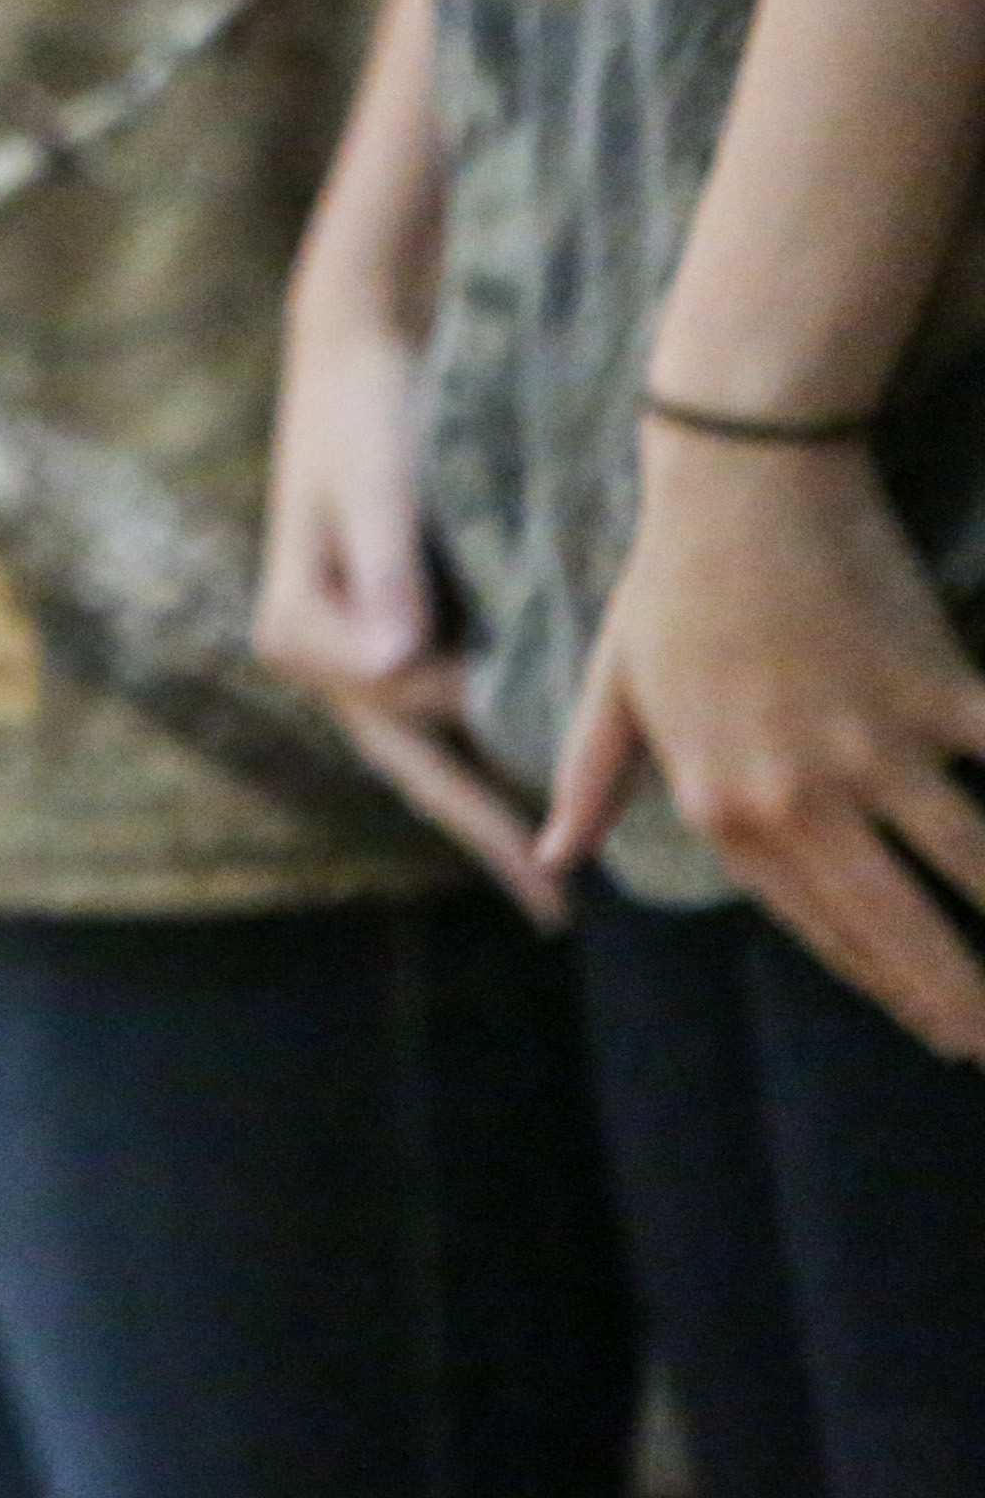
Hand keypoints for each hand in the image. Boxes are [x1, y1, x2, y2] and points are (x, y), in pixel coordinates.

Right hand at [253, 291, 550, 918]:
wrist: (354, 344)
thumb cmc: (365, 406)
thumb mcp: (371, 482)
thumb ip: (384, 570)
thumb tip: (393, 665)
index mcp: (302, 633)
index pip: (406, 708)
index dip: (476, 711)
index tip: (551, 706)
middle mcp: (316, 655)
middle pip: (407, 763)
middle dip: (480, 832)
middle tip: (551, 907)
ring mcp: (347, 648)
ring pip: (423, 748)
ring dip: (484, 799)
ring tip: (554, 862)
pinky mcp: (381, 630)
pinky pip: (435, 713)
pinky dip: (482, 750)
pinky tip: (533, 773)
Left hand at [549, 430, 984, 1059]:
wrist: (735, 478)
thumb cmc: (671, 580)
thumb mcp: (613, 688)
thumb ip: (595, 780)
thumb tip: (555, 857)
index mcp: (721, 806)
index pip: (814, 926)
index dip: (875, 980)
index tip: (922, 1019)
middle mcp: (794, 796)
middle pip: (895, 925)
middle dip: (952, 997)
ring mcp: (870, 747)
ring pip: (972, 868)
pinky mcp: (935, 689)